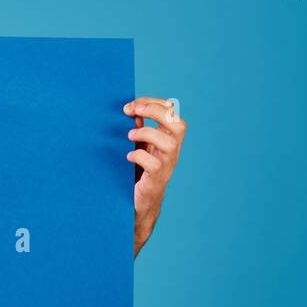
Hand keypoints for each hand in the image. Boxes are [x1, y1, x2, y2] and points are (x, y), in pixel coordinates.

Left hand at [123, 97, 185, 256]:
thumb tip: (132, 111)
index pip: (172, 112)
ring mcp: (167, 165)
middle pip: (179, 124)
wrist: (138, 203)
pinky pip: (154, 164)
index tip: (131, 105)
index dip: (153, 103)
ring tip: (129, 136)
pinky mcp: (157, 180)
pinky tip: (128, 157)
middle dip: (156, 111)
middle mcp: (171, 150)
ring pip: (169, 143)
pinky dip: (138, 156)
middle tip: (134, 111)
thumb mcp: (138, 146)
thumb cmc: (138, 172)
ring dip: (146, 133)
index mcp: (168, 138)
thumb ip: (138, 129)